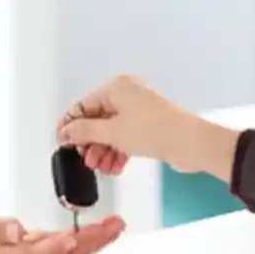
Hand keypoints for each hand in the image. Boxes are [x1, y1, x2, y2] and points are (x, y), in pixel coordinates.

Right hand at [0, 206, 124, 253]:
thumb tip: (16, 230)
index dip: (58, 248)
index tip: (76, 238)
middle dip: (90, 243)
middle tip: (114, 226)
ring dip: (91, 242)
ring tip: (114, 226)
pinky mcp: (29, 251)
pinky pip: (60, 250)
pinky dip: (80, 240)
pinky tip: (94, 232)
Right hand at [57, 74, 238, 179]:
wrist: (190, 144)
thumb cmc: (158, 129)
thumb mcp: (112, 132)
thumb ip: (84, 131)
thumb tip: (67, 131)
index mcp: (117, 87)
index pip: (84, 105)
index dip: (72, 125)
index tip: (63, 140)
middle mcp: (129, 95)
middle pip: (98, 119)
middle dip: (90, 142)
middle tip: (84, 157)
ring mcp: (140, 111)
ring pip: (112, 131)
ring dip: (104, 150)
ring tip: (100, 166)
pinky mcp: (149, 127)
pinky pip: (126, 138)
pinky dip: (118, 151)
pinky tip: (115, 166)